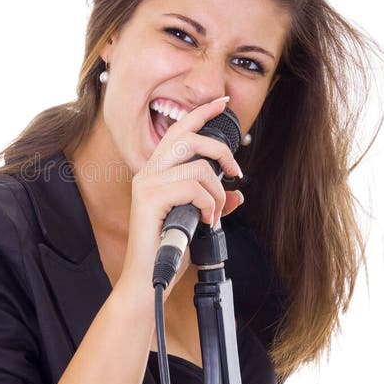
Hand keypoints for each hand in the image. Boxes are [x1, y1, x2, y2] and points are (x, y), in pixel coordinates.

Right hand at [118, 96, 243, 299]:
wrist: (148, 281)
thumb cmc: (168, 252)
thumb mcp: (198, 221)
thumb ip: (214, 204)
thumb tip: (237, 194)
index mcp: (156, 172)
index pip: (179, 131)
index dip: (201, 112)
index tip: (223, 102)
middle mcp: (148, 172)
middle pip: (189, 138)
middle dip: (221, 151)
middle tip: (235, 172)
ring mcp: (146, 183)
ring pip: (198, 166)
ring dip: (216, 192)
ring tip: (214, 213)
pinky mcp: (149, 198)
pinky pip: (194, 186)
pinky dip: (209, 204)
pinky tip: (207, 221)